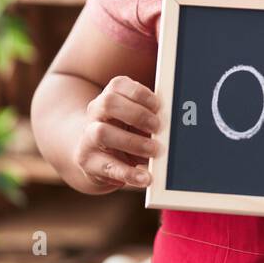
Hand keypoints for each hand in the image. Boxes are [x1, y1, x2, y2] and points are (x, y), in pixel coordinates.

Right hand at [73, 75, 162, 192]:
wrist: (94, 154)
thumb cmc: (125, 132)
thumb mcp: (136, 120)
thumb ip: (151, 116)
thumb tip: (176, 123)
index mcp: (109, 97)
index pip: (118, 85)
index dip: (140, 94)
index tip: (158, 106)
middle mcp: (95, 113)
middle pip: (108, 103)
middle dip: (136, 114)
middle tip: (158, 127)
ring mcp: (87, 136)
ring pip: (102, 133)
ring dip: (133, 142)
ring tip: (154, 151)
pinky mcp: (87, 161)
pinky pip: (107, 166)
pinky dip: (129, 173)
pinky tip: (145, 177)